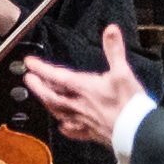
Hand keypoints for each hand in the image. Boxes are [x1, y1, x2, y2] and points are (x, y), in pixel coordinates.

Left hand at [19, 25, 154, 155]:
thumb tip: (111, 30)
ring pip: (58, 112)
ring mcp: (83, 120)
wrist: (136, 131)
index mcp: (85, 88)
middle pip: (52, 96)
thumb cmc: (129, 103)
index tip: (29, 63)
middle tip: (28, 79)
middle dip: (38, 87)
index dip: (41, 68)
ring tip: (41, 97)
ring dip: (47, 103)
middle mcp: (79, 105)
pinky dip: (65, 126)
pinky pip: (72, 130)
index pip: (57, 77)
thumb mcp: (123, 72)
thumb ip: (114, 50)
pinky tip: (62, 125)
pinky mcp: (91, 132)